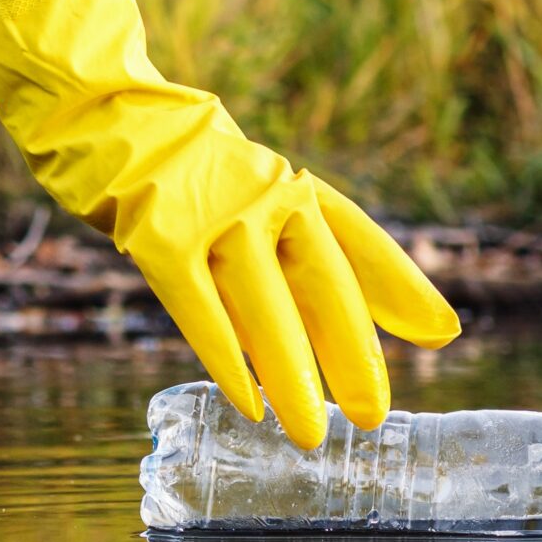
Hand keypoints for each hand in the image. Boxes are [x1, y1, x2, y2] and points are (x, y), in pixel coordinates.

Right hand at [0, 0, 458, 446]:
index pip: (357, 239)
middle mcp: (261, 195)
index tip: (442, 334)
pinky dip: (227, 356)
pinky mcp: (156, 234)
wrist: (99, 109)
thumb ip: (322, 252)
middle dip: (351, 353)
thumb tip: (415, 315)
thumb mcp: (258, 195)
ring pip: (263, 305)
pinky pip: (198, 306)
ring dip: (292, 374)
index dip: (400, 286)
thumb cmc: (188, 172)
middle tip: (374, 414)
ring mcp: (210, 213)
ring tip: (313, 433)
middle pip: (321, 282)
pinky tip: (250, 400)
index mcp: (289, 185)